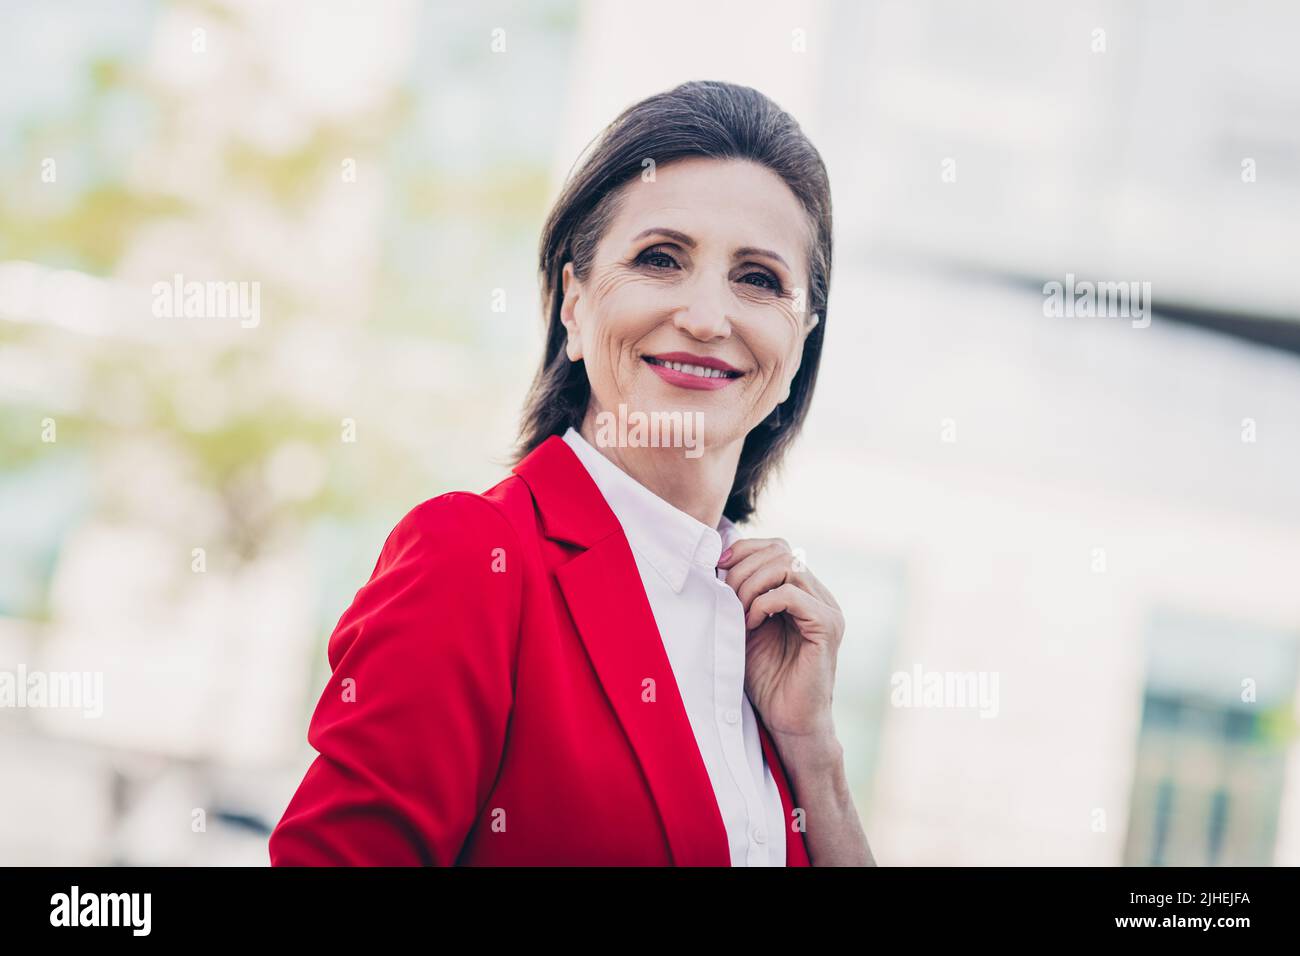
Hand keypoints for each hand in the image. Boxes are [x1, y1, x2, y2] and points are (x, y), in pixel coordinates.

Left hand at [717, 537, 844, 741]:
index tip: (719, 568)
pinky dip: (764, 603)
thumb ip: (741, 595)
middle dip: (744, 569)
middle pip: (781, 551)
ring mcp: (827, 610)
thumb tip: (719, 561)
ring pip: (788, 566)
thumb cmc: (767, 680)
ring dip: (752, 585)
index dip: (746, 550)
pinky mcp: (827, 627)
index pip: (777, 547)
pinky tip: (753, 623)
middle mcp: (820, 596)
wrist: (789, 722)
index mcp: (804, 592)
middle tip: (726, 597)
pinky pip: (793, 594)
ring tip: (740, 613)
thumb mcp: (746, 627)